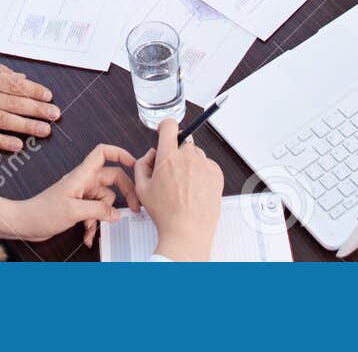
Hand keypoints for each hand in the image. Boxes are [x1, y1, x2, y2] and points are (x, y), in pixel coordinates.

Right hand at [0, 62, 59, 152]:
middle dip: (36, 108)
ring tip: (44, 130)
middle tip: (54, 114)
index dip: (32, 90)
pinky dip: (2, 141)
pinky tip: (18, 144)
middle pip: (13, 102)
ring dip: (26, 125)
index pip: (13, 85)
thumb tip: (20, 78)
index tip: (48, 96)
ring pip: (4, 119)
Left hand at [2, 144, 140, 245]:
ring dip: (103, 216)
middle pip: (112, 179)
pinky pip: (94, 212)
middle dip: (124, 193)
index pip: (103, 153)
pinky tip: (87, 236)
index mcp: (82, 175)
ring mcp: (81, 194)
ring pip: (104, 200)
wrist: (25, 223)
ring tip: (94, 229)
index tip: (135, 164)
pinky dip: (93, 224)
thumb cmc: (42, 212)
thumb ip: (98, 210)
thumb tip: (117, 213)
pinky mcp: (78, 206)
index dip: (120, 153)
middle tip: (134, 208)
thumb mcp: (73, 211)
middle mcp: (84, 182)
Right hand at [133, 118, 223, 261]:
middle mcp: (188, 157)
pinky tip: (195, 189)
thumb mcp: (142, 189)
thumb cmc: (166, 213)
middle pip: (183, 142)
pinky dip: (202, 173)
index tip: (165, 131)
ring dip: (190, 163)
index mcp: (168, 157)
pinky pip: (208, 165)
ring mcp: (204, 165)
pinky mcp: (216, 174)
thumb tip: (150, 155)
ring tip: (185, 186)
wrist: (187, 231)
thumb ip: (141, 165)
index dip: (165, 126)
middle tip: (172, 173)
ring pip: (196, 154)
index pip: (169, 125)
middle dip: (177, 153)